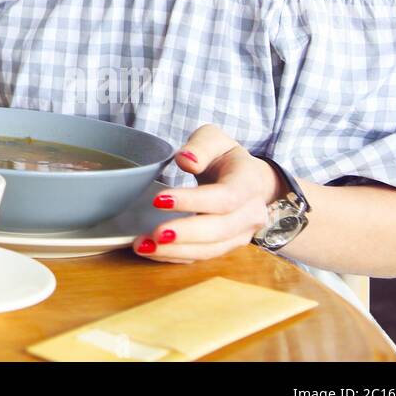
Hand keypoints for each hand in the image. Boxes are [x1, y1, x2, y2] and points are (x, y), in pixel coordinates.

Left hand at [131, 124, 280, 262]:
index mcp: (249, 183)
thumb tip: (186, 160)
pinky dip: (176, 256)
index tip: (159, 199)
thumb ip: (201, 146)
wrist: (249, 180)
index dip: (193, 201)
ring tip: (144, 246)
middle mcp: (251, 214)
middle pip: (219, 229)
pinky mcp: (227, 247)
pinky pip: (202, 256)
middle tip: (154, 233)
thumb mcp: (215, 139)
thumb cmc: (226, 157)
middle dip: (185, 234)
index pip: (225, 197)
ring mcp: (242, 235)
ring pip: (211, 249)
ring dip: (177, 251)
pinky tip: (151, 251)